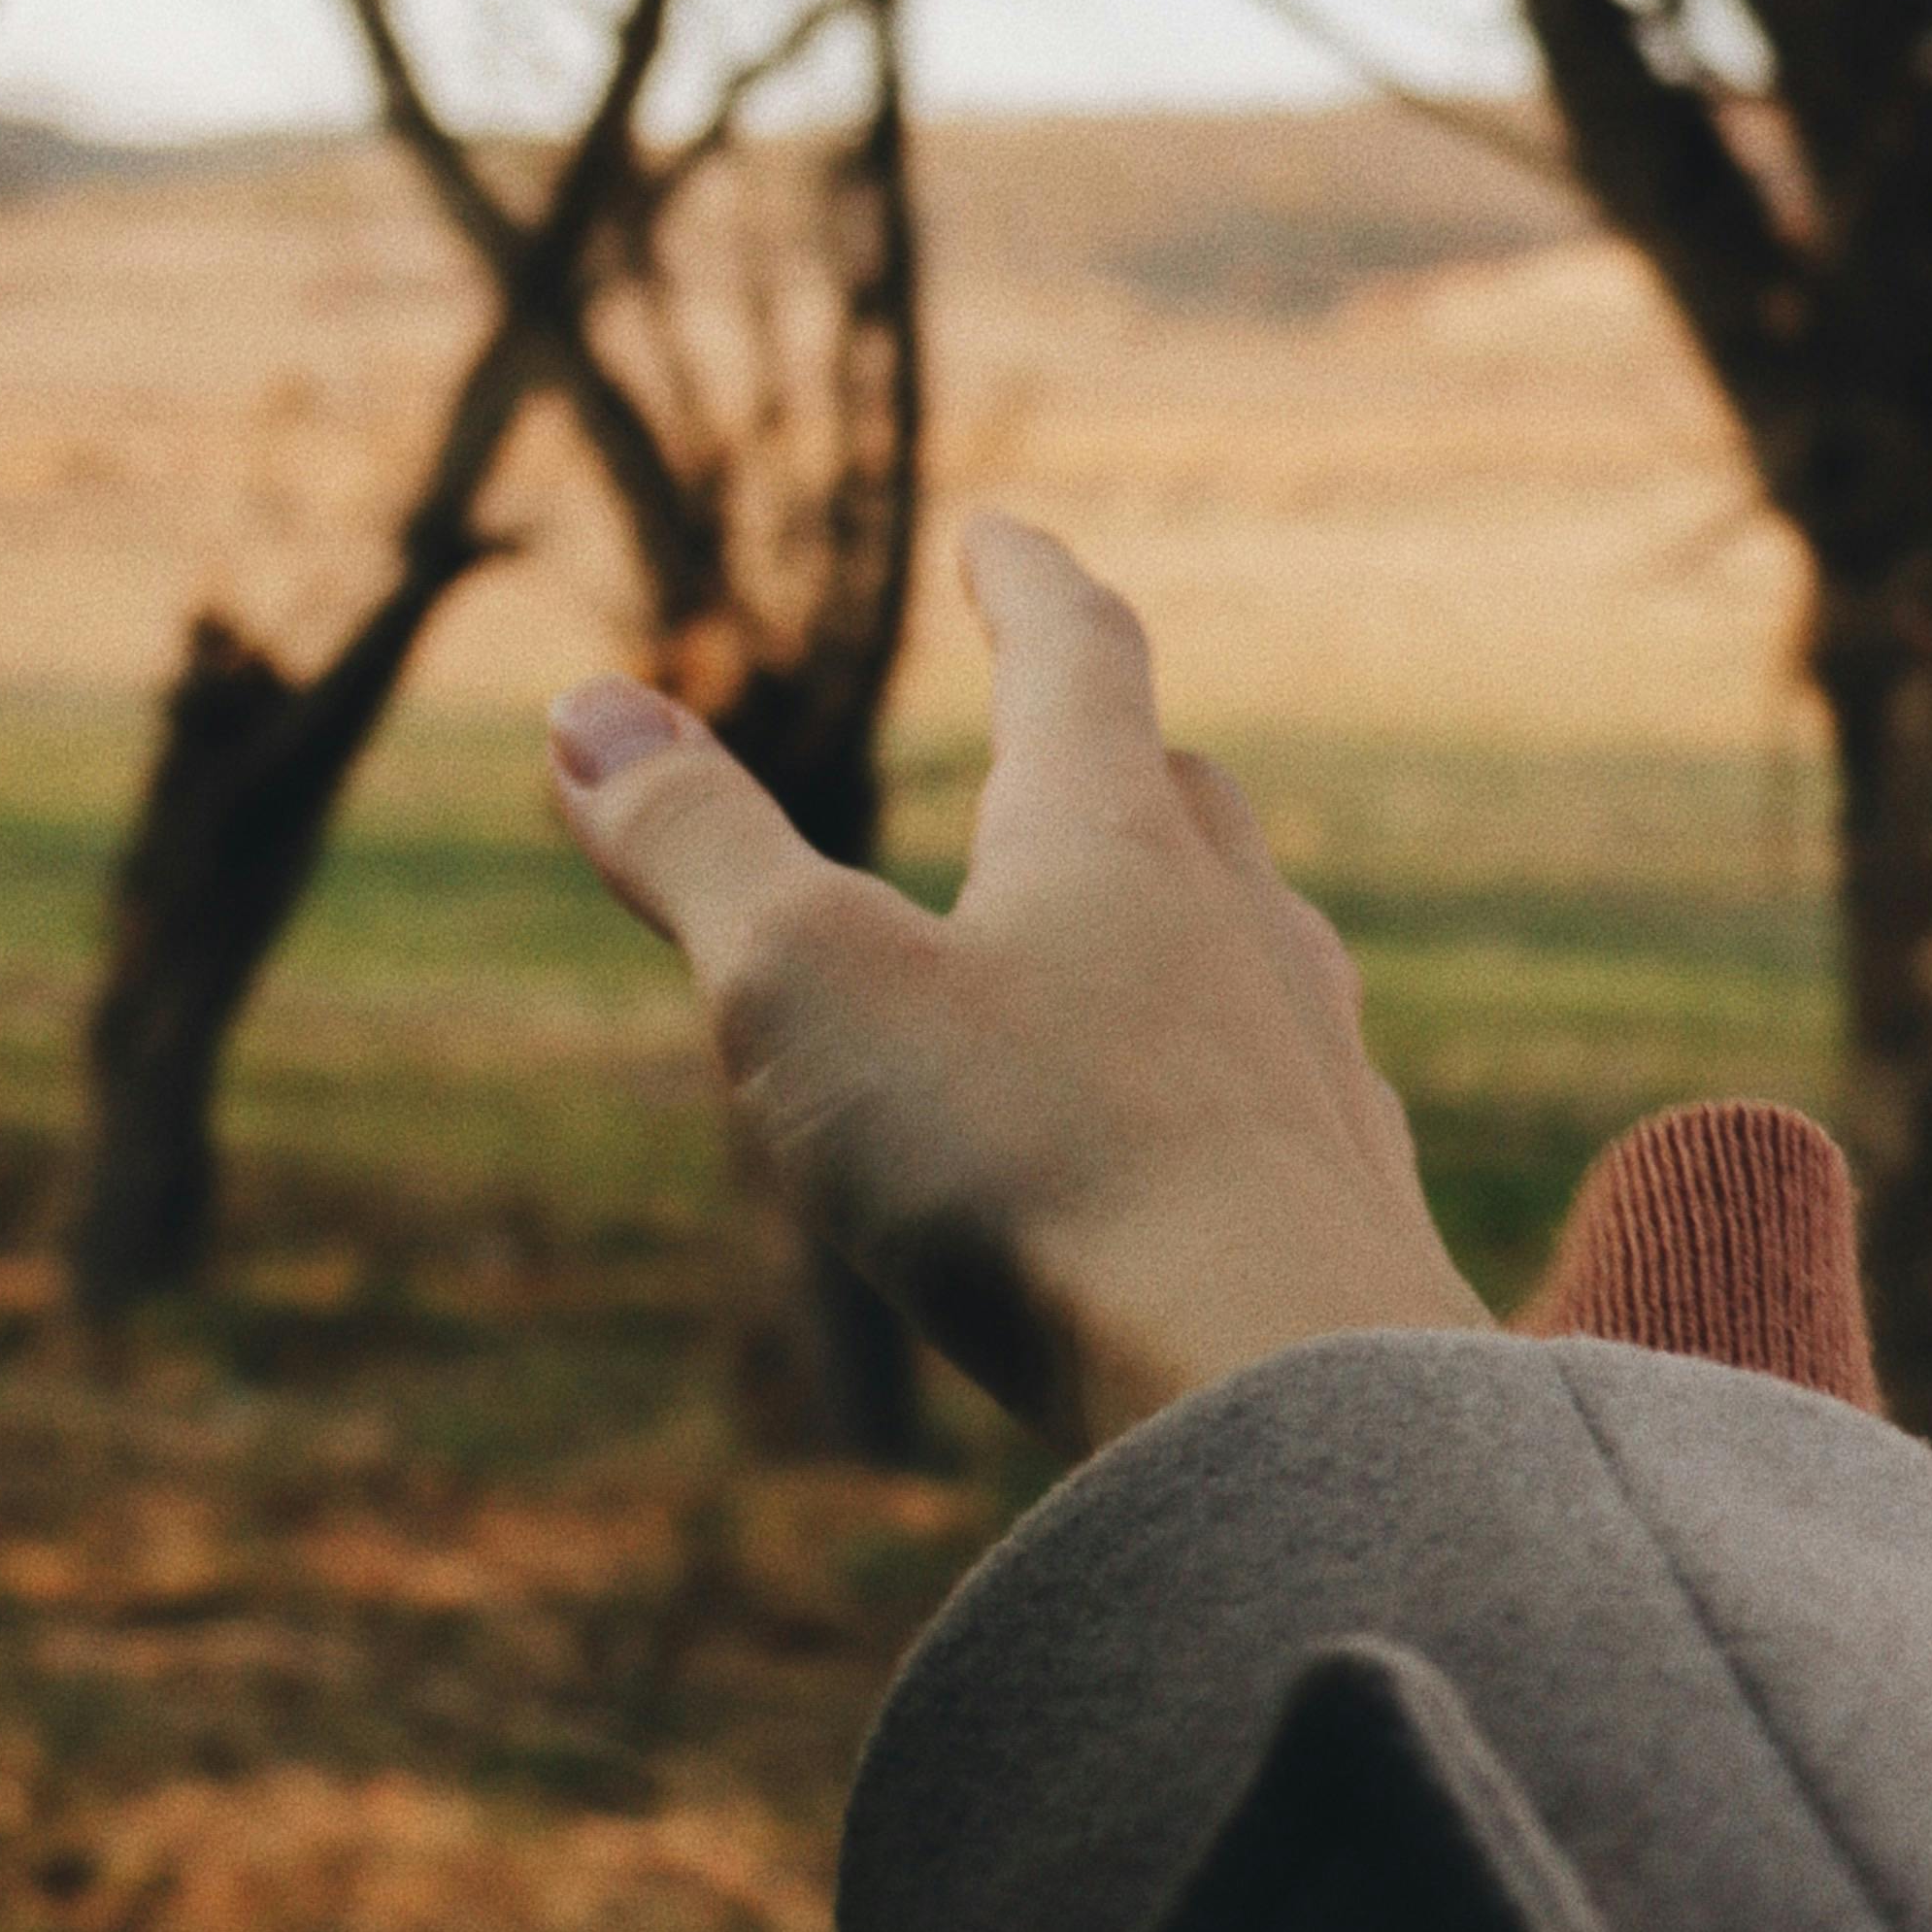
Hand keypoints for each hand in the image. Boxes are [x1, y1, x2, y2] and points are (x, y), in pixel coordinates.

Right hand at [546, 511, 1490, 1456]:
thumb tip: (582, 707)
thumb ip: (695, 843)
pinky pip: (1290, 1100)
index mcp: (1106, 836)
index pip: (1077, 654)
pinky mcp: (1350, 1214)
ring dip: (1182, 912)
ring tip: (1143, 927)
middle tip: (1064, 717)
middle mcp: (1236, 926)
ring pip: (1253, 942)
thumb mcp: (802, 987)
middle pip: (1177, 793)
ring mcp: (1310, 1069)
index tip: (1000, 535)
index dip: (1025, 582)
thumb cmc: (1031, 1170)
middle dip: (1107, 746)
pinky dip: (1228, 1078)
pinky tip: (1215, 1135)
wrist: (1291, 1396)